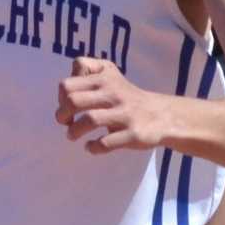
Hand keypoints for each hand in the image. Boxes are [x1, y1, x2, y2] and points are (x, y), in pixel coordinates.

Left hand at [55, 57, 172, 153]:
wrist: (163, 116)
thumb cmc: (126, 98)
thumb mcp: (110, 77)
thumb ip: (87, 76)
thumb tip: (62, 96)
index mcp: (106, 77)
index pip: (69, 81)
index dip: (61, 95)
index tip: (67, 104)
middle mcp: (115, 92)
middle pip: (73, 100)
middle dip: (62, 114)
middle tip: (66, 122)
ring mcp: (125, 113)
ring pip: (89, 120)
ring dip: (74, 131)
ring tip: (73, 135)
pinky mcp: (133, 133)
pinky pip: (105, 143)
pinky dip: (92, 147)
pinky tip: (91, 146)